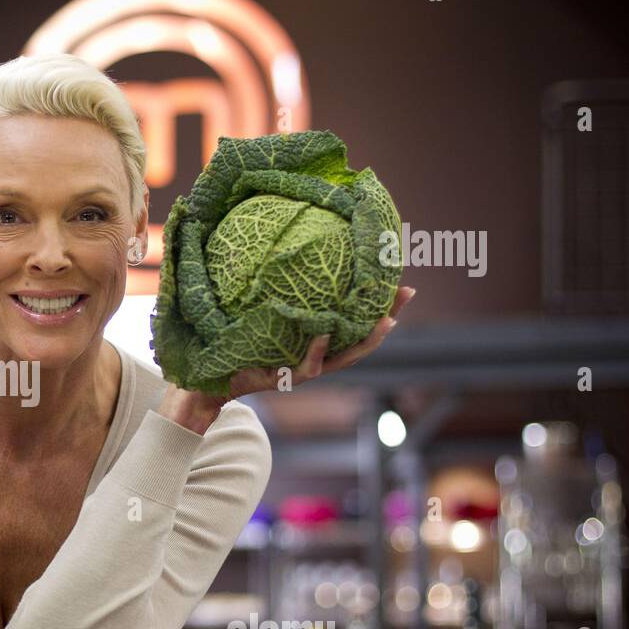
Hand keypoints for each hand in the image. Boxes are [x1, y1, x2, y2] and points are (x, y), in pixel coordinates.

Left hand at [224, 286, 416, 400]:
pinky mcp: (290, 378)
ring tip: (384, 320)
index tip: (404, 283)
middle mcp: (322, 355)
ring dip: (368, 339)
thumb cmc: (245, 340)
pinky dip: (318, 350)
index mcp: (322, 341)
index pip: (359, 322)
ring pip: (348, 356)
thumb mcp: (268, 313)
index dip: (383, 306)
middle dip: (388, 317)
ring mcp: (309, 368)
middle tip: (406, 294)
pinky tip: (324, 334)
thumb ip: (284, 292)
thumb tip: (286, 249)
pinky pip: (310, 365)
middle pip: (364, 338)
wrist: (221, 374)